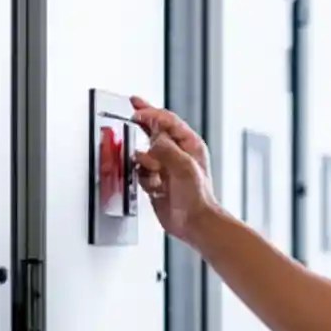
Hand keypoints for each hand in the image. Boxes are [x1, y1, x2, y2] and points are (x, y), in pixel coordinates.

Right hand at [130, 96, 219, 241]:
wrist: (194, 222)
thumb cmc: (198, 197)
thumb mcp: (184, 167)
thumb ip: (166, 149)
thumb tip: (153, 139)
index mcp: (189, 145)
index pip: (168, 121)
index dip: (151, 113)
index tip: (136, 110)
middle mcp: (177, 154)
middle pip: (156, 130)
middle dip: (143, 121)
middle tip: (133, 108)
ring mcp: (166, 167)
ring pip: (144, 153)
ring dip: (145, 163)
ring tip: (155, 173)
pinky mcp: (156, 181)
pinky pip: (141, 172)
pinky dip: (144, 178)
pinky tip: (154, 186)